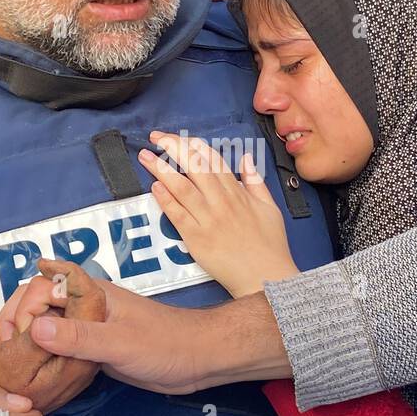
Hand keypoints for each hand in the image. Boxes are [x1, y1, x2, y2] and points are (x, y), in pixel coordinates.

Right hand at [6, 271, 290, 393]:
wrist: (198, 359)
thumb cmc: (165, 344)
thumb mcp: (119, 343)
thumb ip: (78, 338)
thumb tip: (34, 330)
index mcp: (89, 292)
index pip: (40, 287)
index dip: (22, 308)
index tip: (17, 337)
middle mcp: (85, 304)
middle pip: (37, 302)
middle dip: (17, 320)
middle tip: (7, 350)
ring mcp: (90, 325)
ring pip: (48, 325)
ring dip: (29, 340)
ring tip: (14, 364)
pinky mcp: (97, 347)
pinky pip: (62, 346)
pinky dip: (46, 356)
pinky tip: (36, 374)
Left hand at [139, 130, 298, 296]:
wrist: (266, 278)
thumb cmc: (270, 246)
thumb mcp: (270, 208)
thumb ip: (256, 181)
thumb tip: (247, 159)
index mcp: (238, 193)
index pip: (212, 159)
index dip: (192, 144)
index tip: (177, 137)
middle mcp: (222, 202)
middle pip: (194, 166)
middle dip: (172, 147)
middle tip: (155, 137)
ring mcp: (208, 220)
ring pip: (182, 187)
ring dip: (161, 169)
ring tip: (146, 156)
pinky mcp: (197, 240)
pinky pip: (177, 215)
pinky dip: (165, 199)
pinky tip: (154, 186)